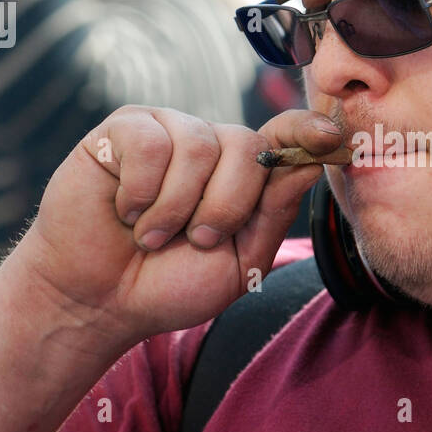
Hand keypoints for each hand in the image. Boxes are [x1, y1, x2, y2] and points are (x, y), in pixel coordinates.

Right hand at [18, 105, 346, 342]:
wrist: (100, 301)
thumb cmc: (169, 284)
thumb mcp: (239, 261)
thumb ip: (273, 212)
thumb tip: (312, 160)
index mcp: (244, 174)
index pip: (284, 136)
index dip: (308, 130)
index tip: (331, 136)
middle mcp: (210, 144)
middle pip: (247, 147)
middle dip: (225, 207)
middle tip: (192, 240)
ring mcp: (167, 131)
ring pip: (199, 145)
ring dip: (176, 209)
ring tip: (151, 234)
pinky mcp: (124, 130)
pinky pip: (150, 143)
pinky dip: (140, 192)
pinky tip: (126, 211)